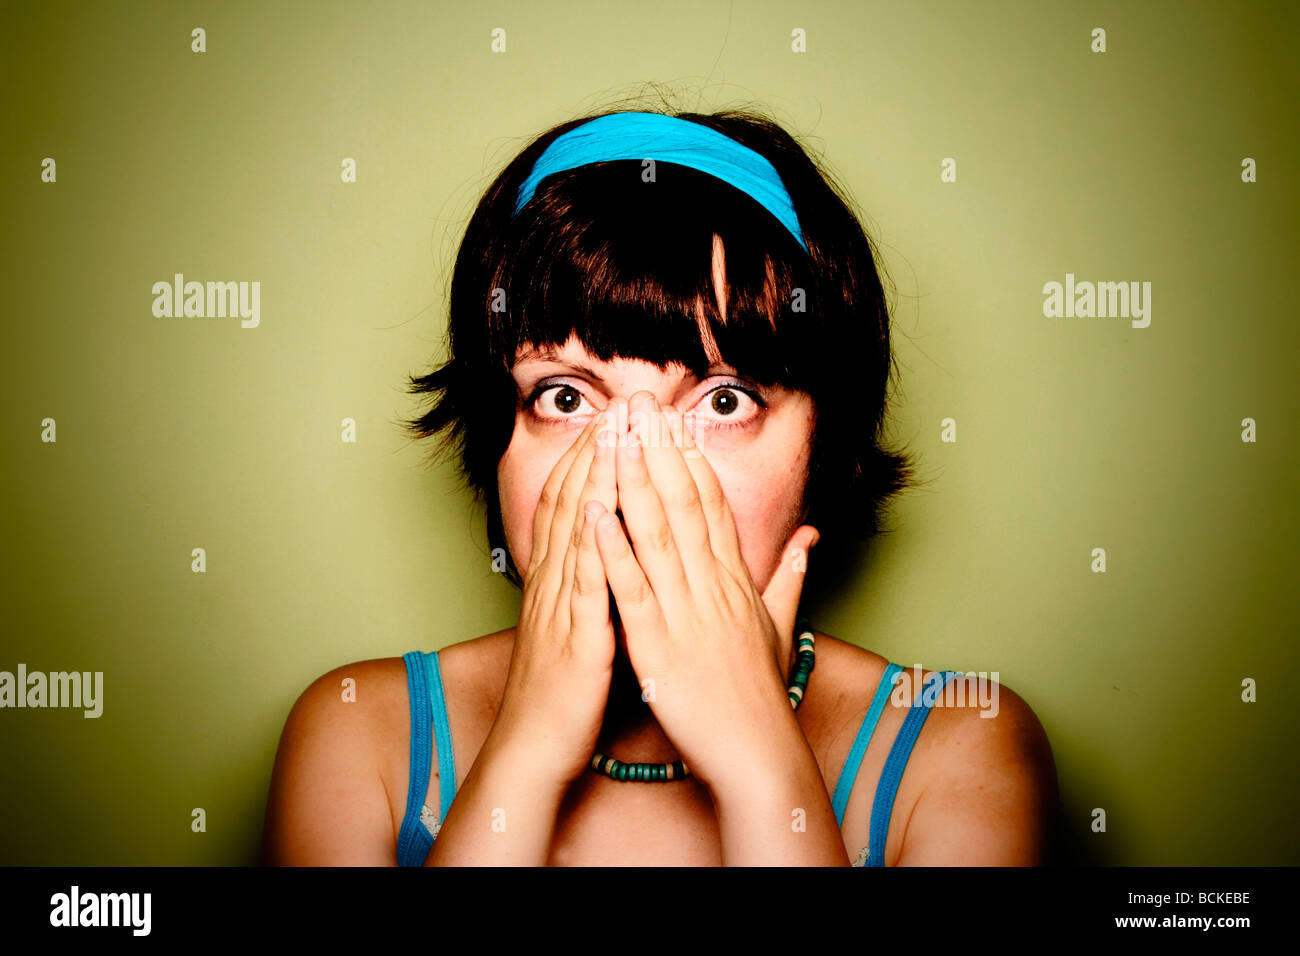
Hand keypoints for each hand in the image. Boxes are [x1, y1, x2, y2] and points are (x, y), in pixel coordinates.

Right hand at [484, 408, 618, 789]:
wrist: (533, 748)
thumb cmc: (563, 692)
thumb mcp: (578, 626)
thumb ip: (591, 585)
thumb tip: (611, 553)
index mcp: (559, 579)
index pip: (573, 504)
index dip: (592, 458)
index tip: (617, 418)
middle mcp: (554, 583)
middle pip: (571, 503)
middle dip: (596, 451)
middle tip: (620, 404)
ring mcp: (560, 607)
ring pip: (574, 531)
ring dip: (594, 478)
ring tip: (614, 433)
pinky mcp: (573, 638)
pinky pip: (580, 586)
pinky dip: (589, 545)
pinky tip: (598, 510)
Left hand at [588, 391, 819, 794]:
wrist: (758, 752)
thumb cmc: (761, 694)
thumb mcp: (780, 626)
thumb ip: (789, 576)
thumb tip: (808, 537)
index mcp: (735, 580)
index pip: (712, 506)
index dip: (690, 458)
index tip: (672, 420)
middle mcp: (712, 586)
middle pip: (685, 505)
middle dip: (660, 450)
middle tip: (641, 403)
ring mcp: (686, 612)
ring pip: (658, 534)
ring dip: (635, 481)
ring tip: (616, 436)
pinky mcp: (659, 645)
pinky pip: (633, 590)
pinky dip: (613, 550)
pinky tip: (596, 513)